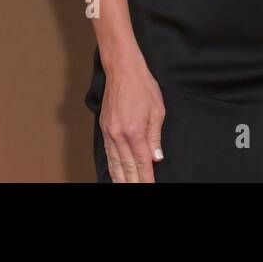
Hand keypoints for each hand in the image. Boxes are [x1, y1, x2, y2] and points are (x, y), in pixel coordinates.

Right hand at [99, 56, 165, 182]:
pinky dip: (111, 166)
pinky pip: (107, 153)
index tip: (150, 186)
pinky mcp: (104, 128)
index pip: (141, 162)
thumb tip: (155, 157)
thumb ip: (155, 137)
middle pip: (126, 167)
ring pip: (114, 163)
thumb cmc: (143, 87)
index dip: (146, 177)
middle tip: (139, 190)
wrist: (123, 71)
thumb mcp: (157, 111)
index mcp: (135, 131)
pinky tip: (114, 174)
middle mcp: (119, 135)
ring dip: (120, 178)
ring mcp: (109, 132)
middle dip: (133, 181)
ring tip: (125, 187)